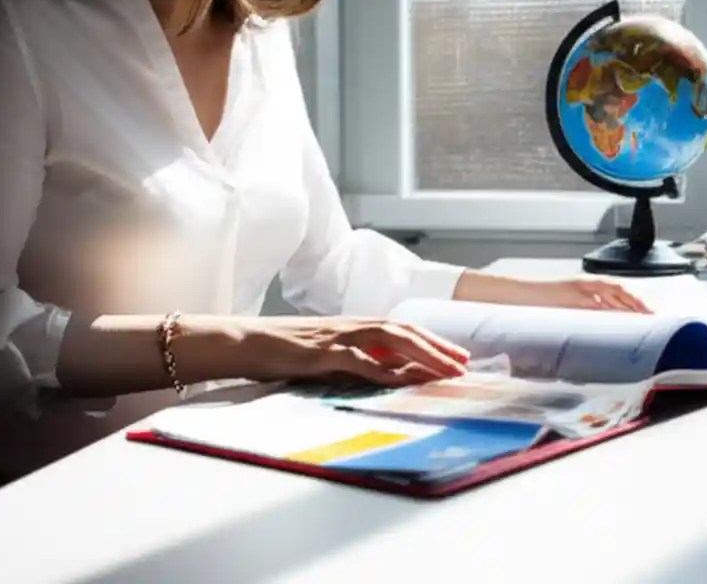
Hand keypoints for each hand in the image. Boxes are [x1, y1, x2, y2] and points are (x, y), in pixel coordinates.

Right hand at [244, 316, 470, 386]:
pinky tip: (402, 381)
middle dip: (437, 347)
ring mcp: (336, 337)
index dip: (432, 340)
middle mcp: (350, 326)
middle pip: (403, 330)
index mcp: (353, 326)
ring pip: (389, 339)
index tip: (458, 355)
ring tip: (445, 370)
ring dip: (421, 354)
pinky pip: (356, 361)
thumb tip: (389, 374)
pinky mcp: (319, 353)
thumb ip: (356, 361)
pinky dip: (381, 371)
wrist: (241, 341)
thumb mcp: (326, 355)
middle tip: (464, 364)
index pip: (402, 328)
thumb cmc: (281, 352)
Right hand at [452, 271, 652, 312]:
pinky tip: (622, 308)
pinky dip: (612, 299)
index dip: (634, 308)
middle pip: (620, 293)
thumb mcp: (568, 319)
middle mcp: (588, 288)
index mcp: (587, 295)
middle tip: (654, 318)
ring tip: (644, 314)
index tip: (649, 321)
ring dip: (630, 301)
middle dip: (638, 305)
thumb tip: (603, 336)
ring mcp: (582, 286)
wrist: (518, 298)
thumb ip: (584, 323)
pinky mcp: (574, 287)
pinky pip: (599, 291)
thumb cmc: (539, 311)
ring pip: (614, 290)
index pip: (617, 299)